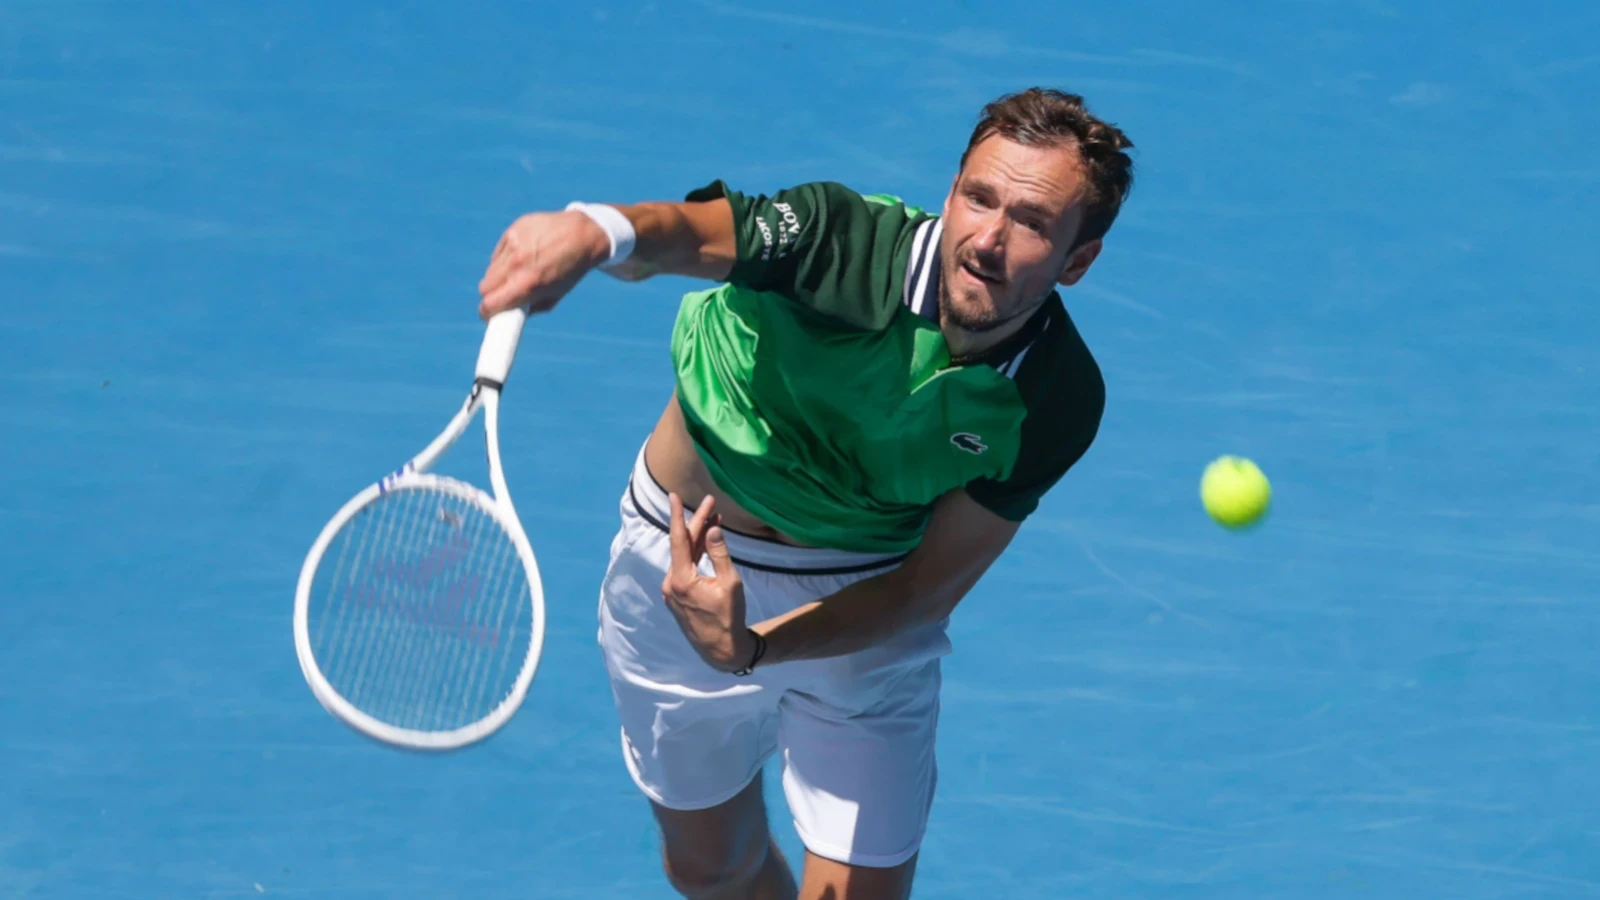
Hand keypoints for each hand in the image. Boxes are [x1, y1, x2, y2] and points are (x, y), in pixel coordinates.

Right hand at [477, 209, 611, 318]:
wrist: (584, 235)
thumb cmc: (571, 269)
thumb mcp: (555, 294)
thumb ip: (531, 307)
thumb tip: (511, 314)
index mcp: (528, 285)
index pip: (489, 304)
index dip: (487, 312)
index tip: (489, 314)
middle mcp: (517, 264)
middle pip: (485, 287)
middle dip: (493, 294)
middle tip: (503, 295)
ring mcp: (513, 245)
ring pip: (490, 270)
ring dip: (499, 276)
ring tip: (518, 273)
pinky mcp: (513, 230)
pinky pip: (498, 252)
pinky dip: (505, 258)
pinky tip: (521, 256)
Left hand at [661, 493, 758, 672]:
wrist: (721, 649)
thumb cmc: (729, 617)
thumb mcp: (730, 583)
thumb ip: (720, 554)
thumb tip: (712, 529)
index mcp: (681, 580)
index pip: (678, 539)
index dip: (677, 515)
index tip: (673, 496)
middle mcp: (671, 584)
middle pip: (682, 545)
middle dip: (696, 523)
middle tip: (710, 503)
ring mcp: (671, 591)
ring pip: (683, 556)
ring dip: (697, 538)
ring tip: (713, 519)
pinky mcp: (676, 596)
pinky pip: (683, 567)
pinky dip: (694, 554)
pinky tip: (705, 543)